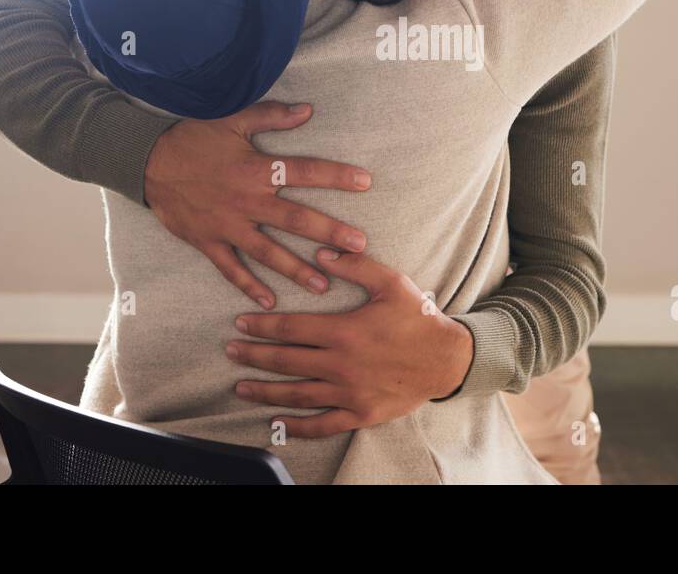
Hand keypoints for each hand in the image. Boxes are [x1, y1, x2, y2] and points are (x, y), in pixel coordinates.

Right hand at [142, 101, 371, 308]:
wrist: (146, 162)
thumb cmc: (192, 138)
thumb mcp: (231, 119)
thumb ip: (271, 116)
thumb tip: (308, 109)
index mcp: (256, 169)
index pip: (305, 171)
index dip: (336, 175)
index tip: (366, 182)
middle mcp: (247, 201)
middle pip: (295, 219)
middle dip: (329, 233)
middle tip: (359, 246)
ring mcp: (227, 225)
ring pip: (268, 252)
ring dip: (297, 269)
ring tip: (324, 285)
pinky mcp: (208, 241)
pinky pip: (231, 268)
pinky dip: (249, 286)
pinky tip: (269, 302)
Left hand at [226, 249, 474, 437]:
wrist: (447, 359)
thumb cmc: (418, 318)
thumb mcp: (390, 282)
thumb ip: (354, 265)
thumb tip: (321, 251)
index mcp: (344, 331)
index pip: (291, 329)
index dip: (262, 326)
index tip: (240, 323)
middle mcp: (341, 365)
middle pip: (285, 361)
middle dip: (253, 356)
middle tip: (230, 351)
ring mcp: (349, 393)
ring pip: (296, 394)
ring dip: (265, 390)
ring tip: (240, 387)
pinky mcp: (360, 413)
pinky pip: (322, 424)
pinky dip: (297, 425)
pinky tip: (277, 423)